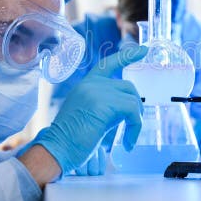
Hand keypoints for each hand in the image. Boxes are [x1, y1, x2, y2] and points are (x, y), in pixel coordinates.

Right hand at [29, 45, 146, 174]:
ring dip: (136, 121)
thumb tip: (129, 107)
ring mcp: (97, 91)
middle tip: (133, 127)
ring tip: (129, 140)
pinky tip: (128, 144)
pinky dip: (135, 129)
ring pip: (132, 99)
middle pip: (127, 87)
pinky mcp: (105, 103)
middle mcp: (91, 84)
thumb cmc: (71, 141)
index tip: (143, 50)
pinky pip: (133, 112)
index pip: (108, 64)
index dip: (127, 56)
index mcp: (86, 85)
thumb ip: (104, 104)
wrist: (57, 150)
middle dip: (135, 107)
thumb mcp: (88, 114)